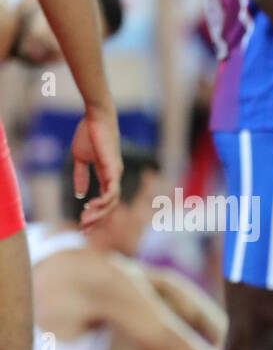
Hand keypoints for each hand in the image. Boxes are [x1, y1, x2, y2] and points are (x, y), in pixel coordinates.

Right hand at [70, 103, 121, 230]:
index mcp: (107, 176)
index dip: (95, 215)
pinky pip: (112, 191)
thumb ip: (81, 176)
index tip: (83, 226)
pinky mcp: (114, 169)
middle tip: (84, 232)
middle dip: (98, 221)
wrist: (95, 117)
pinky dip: (103, 201)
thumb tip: (80, 194)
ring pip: (112, 203)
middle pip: (110, 207)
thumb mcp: (80, 159)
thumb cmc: (89, 133)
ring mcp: (116, 174)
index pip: (104, 201)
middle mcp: (114, 178)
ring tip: (85, 222)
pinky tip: (91, 207)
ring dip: (99, 215)